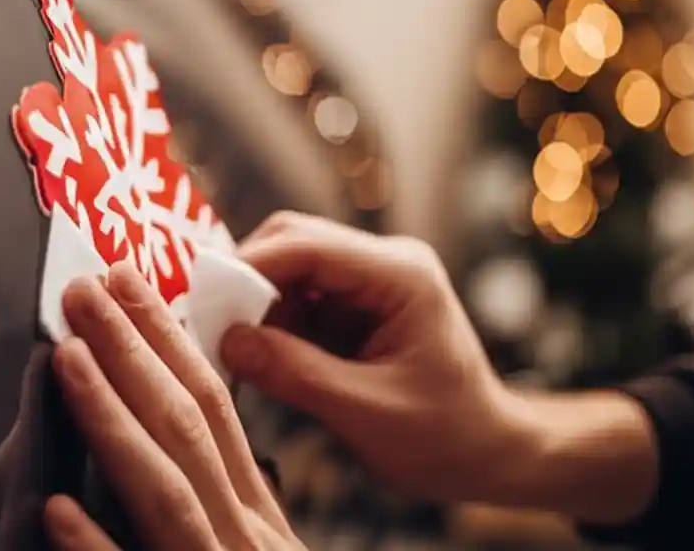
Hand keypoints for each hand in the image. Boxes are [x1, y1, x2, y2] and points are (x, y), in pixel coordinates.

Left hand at [45, 261, 304, 550]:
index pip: (212, 408)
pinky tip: (55, 507)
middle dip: (131, 352)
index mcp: (259, 516)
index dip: (167, 340)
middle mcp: (244, 539)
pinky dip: (95, 543)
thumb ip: (224, 505)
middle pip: (186, 429)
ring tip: (66, 357)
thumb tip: (174, 431)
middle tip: (82, 289)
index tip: (123, 282)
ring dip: (112, 421)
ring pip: (164, 492)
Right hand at [219, 212, 656, 523]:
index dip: (249, 267)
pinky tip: (259, 357)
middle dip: (246, 280)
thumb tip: (228, 341)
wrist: (490, 452)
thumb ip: (297, 374)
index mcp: (401, 276)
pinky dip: (271, 323)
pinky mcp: (356, 305)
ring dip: (256, 304)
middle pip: (293, 241)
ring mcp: (370, 281)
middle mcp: (386, 263)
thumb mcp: (367, 412)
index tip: (203, 300)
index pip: (308, 246)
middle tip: (208, 324)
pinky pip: (298, 298)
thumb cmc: (446, 437)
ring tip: (231, 348)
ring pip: (289, 268)